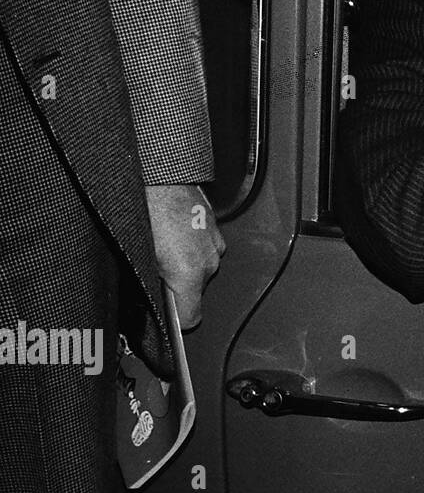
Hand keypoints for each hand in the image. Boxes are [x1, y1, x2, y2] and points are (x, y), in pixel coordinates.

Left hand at [145, 184, 225, 331]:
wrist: (161, 173)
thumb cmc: (146, 209)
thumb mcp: (139, 254)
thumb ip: (152, 285)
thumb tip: (155, 299)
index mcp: (189, 272)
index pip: (192, 317)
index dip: (178, 320)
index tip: (169, 317)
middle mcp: (209, 260)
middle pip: (196, 290)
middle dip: (177, 284)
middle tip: (155, 269)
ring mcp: (215, 242)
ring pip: (201, 267)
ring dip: (185, 262)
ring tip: (163, 245)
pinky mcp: (216, 227)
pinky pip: (205, 247)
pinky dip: (192, 245)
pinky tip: (173, 232)